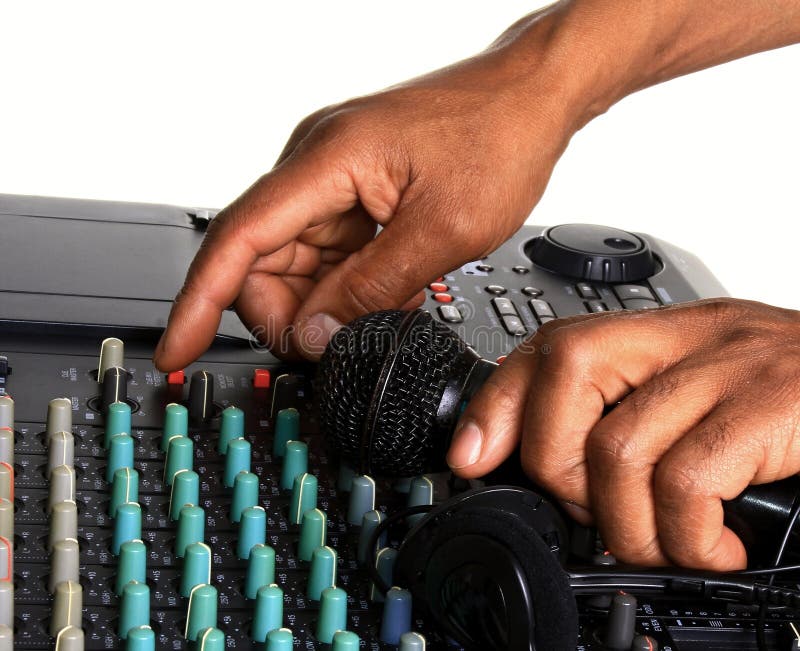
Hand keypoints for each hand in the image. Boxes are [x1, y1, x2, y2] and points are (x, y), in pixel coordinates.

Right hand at [152, 13, 577, 369]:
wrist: (532, 96)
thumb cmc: (499, 135)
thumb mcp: (443, 230)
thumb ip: (373, 289)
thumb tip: (317, 336)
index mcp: (326, 161)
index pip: (237, 239)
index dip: (199, 303)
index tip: (176, 351)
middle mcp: (316, 166)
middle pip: (260, 261)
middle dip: (286, 315)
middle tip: (331, 347)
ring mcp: (333, 180)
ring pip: (294, 264)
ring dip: (322, 305)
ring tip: (377, 316)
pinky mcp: (353, 193)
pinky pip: (327, 254)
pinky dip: (345, 287)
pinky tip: (381, 299)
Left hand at [448, 298, 799, 569]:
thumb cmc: (795, 406)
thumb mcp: (700, 401)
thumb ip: (635, 417)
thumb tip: (556, 470)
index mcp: (663, 335)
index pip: (550, 344)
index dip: (498, 402)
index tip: (472, 457)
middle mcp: (690, 336)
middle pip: (565, 372)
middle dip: (558, 463)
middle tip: (597, 507)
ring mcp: (734, 366)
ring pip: (618, 444)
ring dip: (624, 521)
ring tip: (662, 540)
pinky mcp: (776, 406)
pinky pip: (688, 479)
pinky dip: (687, 534)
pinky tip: (716, 546)